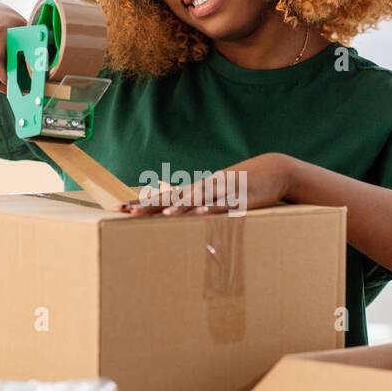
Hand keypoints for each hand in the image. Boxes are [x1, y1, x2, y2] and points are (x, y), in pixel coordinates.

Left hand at [121, 153, 296, 215]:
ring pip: (195, 201)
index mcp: (196, 192)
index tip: (118, 209)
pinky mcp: (239, 200)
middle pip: (171, 198)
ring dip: (179, 208)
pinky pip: (222, 206)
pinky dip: (210, 209)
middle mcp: (203, 190)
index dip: (141, 203)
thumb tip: (182, 220)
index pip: (163, 198)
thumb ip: (200, 208)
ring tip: (163, 215)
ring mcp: (220, 193)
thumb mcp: (218, 197)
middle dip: (148, 206)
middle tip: (125, 212)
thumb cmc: (242, 187)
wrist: (273, 170)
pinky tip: (199, 213)